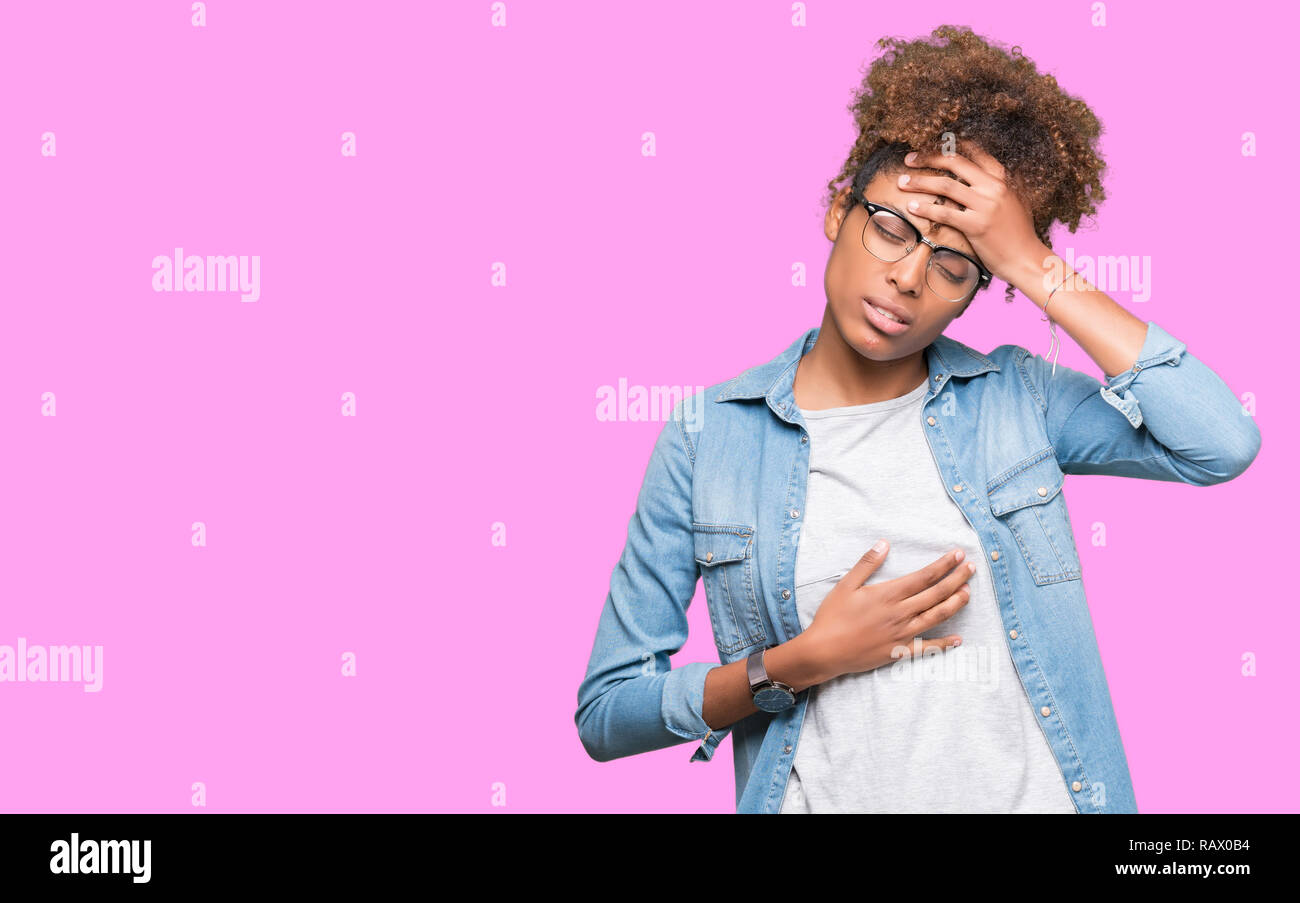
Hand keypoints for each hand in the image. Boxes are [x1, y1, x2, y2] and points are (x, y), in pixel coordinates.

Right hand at [799, 541, 975, 681]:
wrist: (824, 651)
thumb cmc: (832, 616)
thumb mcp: (845, 585)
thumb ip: (867, 564)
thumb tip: (884, 544)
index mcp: (888, 594)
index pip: (924, 576)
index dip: (943, 565)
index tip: (957, 555)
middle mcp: (900, 613)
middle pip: (936, 594)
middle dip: (956, 579)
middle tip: (971, 568)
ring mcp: (903, 633)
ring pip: (937, 616)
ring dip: (955, 604)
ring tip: (968, 593)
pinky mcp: (900, 650)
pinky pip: (928, 647)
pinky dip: (945, 643)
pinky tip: (958, 639)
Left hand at [897, 147, 1047, 285]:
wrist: (1026, 258)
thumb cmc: (1018, 233)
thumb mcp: (1013, 202)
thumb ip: (996, 188)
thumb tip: (978, 179)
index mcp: (1002, 179)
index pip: (974, 153)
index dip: (950, 146)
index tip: (930, 145)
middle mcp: (994, 187)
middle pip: (955, 162)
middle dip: (928, 157)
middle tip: (909, 158)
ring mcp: (985, 205)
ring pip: (946, 185)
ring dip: (920, 182)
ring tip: (901, 182)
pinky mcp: (976, 225)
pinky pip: (945, 212)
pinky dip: (925, 208)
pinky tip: (911, 207)